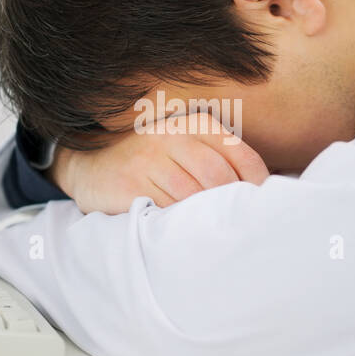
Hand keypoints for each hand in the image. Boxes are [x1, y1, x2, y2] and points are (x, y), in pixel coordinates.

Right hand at [48, 113, 269, 214]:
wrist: (91, 166)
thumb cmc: (151, 163)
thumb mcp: (186, 148)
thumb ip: (220, 160)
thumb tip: (263, 193)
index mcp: (196, 124)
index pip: (240, 156)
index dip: (256, 185)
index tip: (263, 207)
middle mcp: (172, 135)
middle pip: (218, 176)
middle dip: (230, 205)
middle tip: (236, 226)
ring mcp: (149, 157)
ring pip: (192, 195)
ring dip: (204, 217)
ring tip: (212, 231)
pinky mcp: (130, 182)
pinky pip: (164, 208)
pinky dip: (177, 223)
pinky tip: (182, 230)